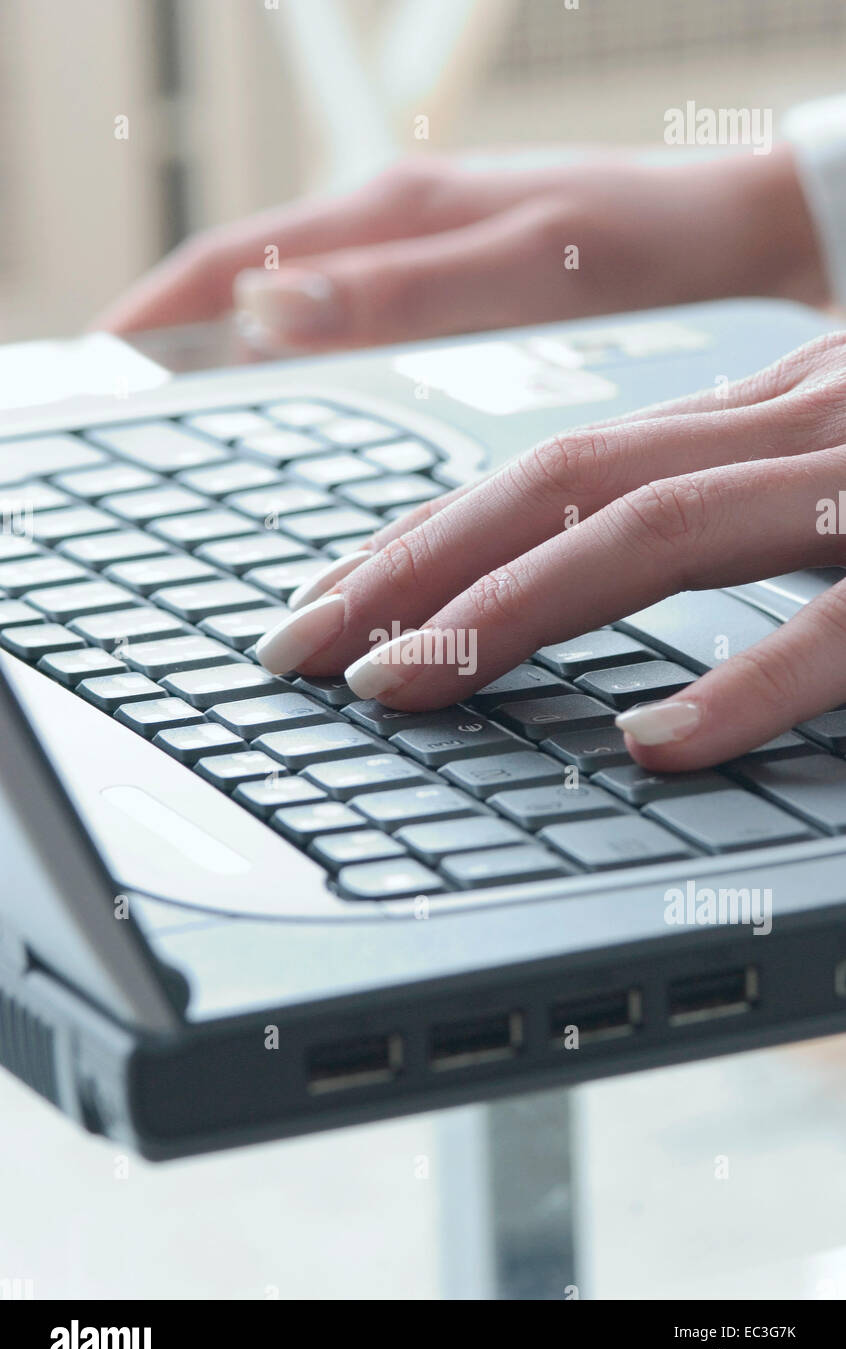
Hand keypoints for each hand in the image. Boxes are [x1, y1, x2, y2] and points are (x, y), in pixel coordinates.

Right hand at [97, 146, 823, 346]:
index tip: (99, 365)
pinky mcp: (443, 264)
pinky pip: (336, 300)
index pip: (232, 261)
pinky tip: (280, 370)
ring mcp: (415, 240)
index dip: (158, 315)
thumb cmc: (634, 244)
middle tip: (117, 391)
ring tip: (173, 390)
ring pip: (287, 288)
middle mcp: (389, 220)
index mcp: (389, 216)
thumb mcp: (517, 273)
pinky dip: (287, 337)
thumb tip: (263, 316)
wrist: (721, 226)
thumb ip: (394, 295)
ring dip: (222, 333)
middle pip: (245, 271)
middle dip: (171, 325)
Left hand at [257, 331, 845, 770]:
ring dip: (507, 609)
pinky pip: (828, 628)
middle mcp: (790, 426)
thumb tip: (601, 562)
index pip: (556, 468)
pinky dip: (737, 684)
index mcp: (757, 416)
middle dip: (412, 569)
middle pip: (562, 484)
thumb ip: (730, 503)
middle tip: (299, 648)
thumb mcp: (830, 466)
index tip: (328, 601)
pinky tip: (649, 742)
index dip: (427, 536)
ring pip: (653, 529)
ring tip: (398, 686)